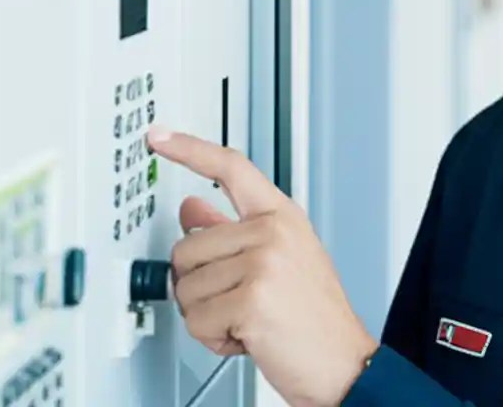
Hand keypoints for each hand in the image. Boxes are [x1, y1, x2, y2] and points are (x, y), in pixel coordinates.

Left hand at [147, 125, 378, 406]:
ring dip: (207, 316)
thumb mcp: (280, 262)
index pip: (231, 168)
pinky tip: (248, 337)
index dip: (189, 149)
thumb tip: (193, 209)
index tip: (158, 137)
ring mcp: (263, 262)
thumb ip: (233, 231)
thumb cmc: (314, 318)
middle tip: (241, 302)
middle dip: (201, 285)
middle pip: (186, 247)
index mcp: (281, 216)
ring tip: (248, 320)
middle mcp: (273, 232)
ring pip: (185, 288)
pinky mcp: (251, 299)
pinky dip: (214, 339)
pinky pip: (196, 320)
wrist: (343, 364)